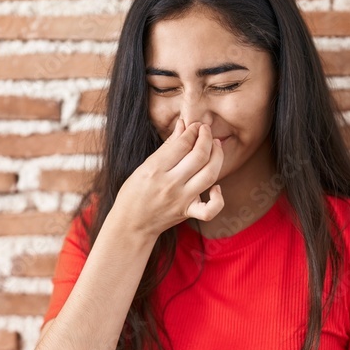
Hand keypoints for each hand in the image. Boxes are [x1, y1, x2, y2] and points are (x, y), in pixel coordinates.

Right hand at [115, 118, 224, 238]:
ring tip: (215, 145)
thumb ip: (167, 147)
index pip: (182, 144)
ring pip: (209, 174)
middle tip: (206, 130)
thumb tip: (182, 126)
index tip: (195, 126)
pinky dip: (218, 199)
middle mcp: (170, 184)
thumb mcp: (144, 166)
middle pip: (199, 156)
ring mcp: (181, 199)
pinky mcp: (187, 212)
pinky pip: (210, 209)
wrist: (131, 224)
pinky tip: (216, 187)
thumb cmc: (134, 192)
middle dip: (206, 138)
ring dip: (217, 156)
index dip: (192, 131)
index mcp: (155, 169)